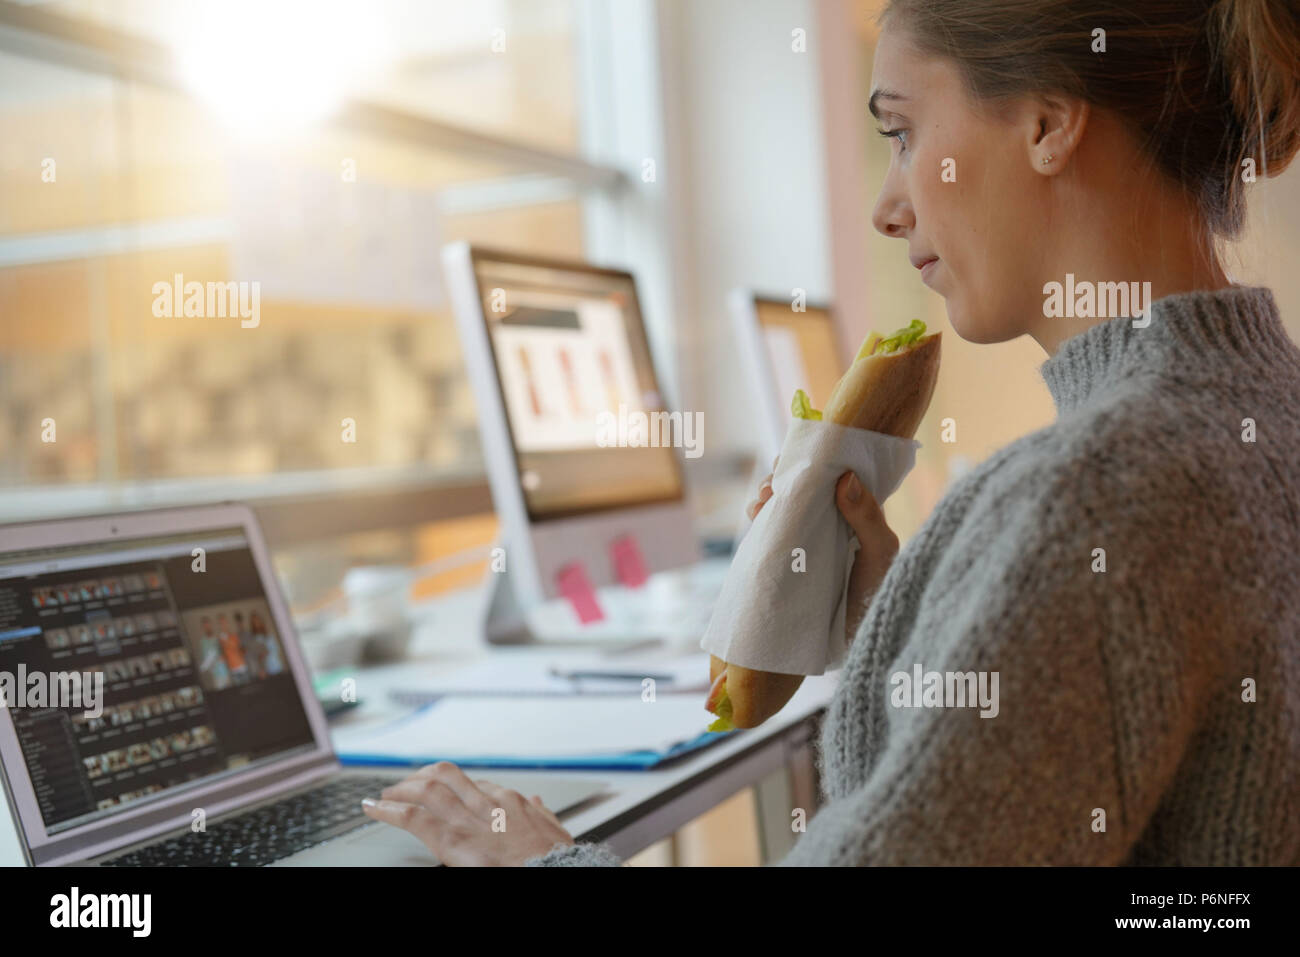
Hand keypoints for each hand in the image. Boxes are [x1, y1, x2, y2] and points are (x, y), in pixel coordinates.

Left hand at [362, 762, 574, 865]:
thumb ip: (540, 814)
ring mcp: (467, 818)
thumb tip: (536, 801)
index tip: (440, 790)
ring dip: (401, 789)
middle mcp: (486, 803)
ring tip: (384, 794)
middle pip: (445, 775)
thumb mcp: (552, 830)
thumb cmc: (554, 858)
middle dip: (420, 777)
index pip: (475, 784)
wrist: (552, 871)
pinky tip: (373, 808)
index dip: (452, 787)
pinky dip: (389, 811)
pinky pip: (414, 818)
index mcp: (510, 801)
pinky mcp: (453, 839)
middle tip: (404, 785)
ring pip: (426, 789)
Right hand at [745, 460, 898, 642]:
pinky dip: (760, 522)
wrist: (856, 645)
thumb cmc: (877, 597)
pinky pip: (771, 536)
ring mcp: (808, 545)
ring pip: (784, 511)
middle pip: (803, 492)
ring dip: (768, 499)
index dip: (811, 466)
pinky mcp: (788, 565)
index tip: (794, 460)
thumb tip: (844, 477)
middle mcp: (831, 528)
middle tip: (770, 487)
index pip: (833, 480)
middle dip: (783, 482)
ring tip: (760, 502)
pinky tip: (756, 517)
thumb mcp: (880, 553)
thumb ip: (867, 516)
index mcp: (857, 518)